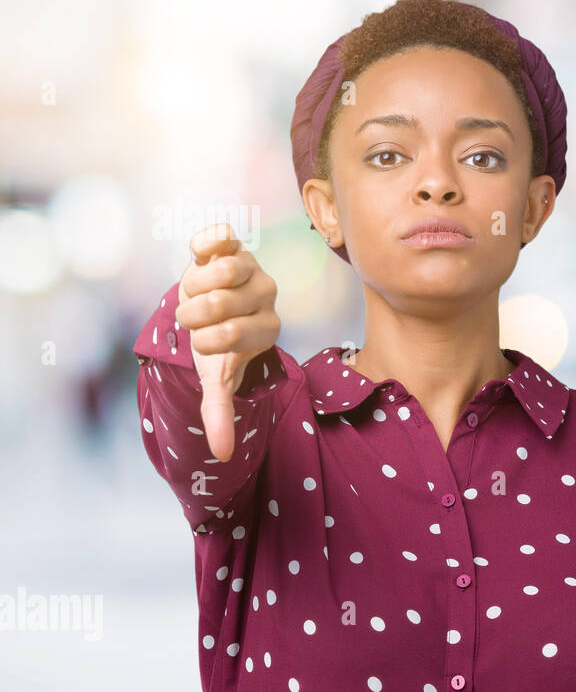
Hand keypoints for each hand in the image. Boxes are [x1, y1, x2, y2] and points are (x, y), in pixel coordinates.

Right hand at [176, 223, 280, 461]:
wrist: (212, 307)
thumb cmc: (216, 342)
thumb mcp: (217, 375)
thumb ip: (220, 411)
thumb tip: (223, 455)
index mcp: (268, 329)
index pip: (231, 336)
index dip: (204, 340)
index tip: (203, 342)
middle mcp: (267, 296)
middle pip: (221, 303)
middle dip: (193, 314)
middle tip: (193, 318)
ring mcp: (252, 267)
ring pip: (220, 272)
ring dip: (191, 286)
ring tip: (192, 294)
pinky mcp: (234, 244)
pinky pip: (222, 236)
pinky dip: (206, 244)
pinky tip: (200, 253)